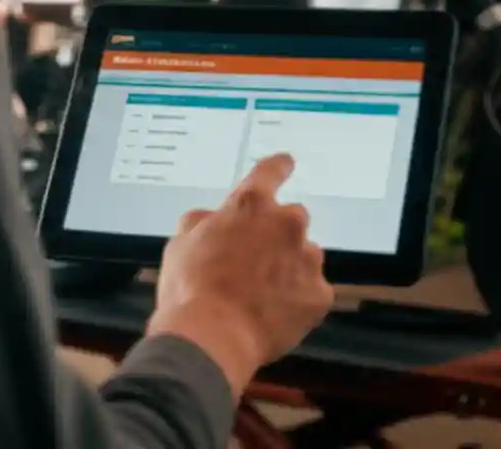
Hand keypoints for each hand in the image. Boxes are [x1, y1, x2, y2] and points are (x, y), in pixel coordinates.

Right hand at [146, 154, 333, 397]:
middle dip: (277, 233)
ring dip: (289, 266)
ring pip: (304, 255)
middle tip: (254, 259)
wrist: (212, 337)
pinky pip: (311, 291)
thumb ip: (202, 223)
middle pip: (292, 217)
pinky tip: (273, 314)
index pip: (271, 171)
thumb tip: (212, 218)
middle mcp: (286, 224)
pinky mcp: (319, 294)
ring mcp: (307, 259)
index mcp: (250, 205)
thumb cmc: (190, 286)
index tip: (285, 163)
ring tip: (262, 294)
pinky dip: (297, 299)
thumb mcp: (180, 244)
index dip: (278, 167)